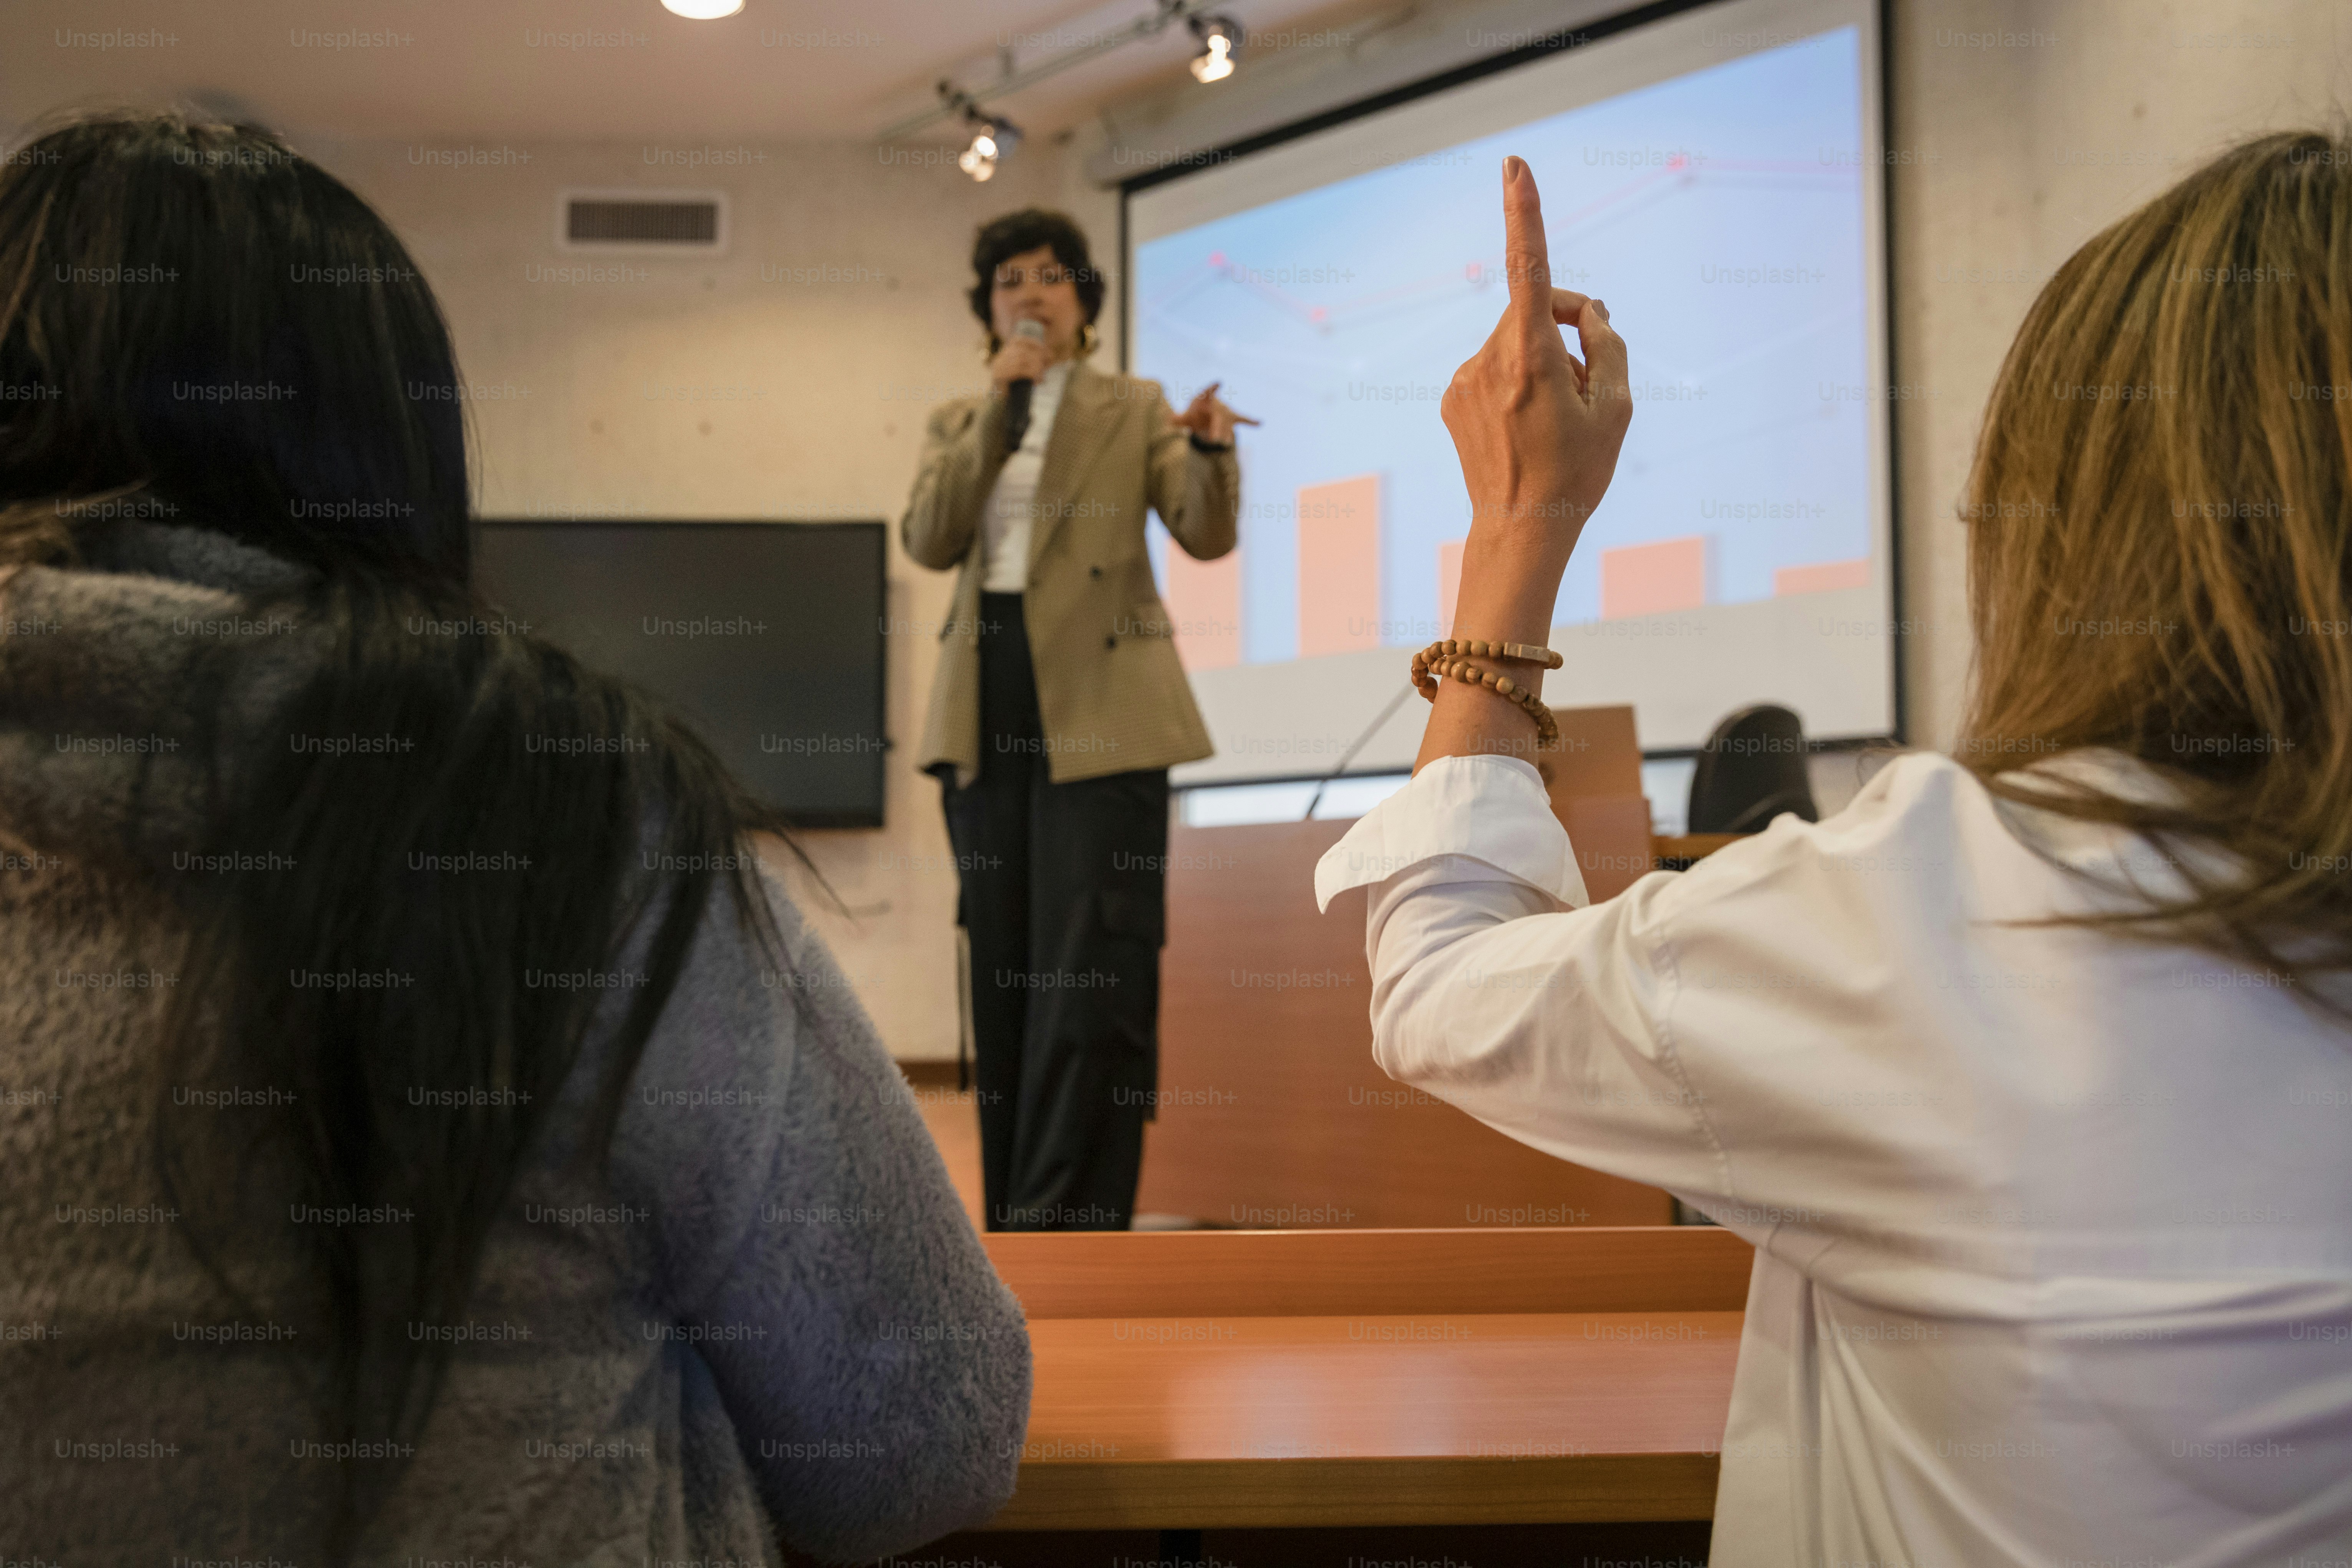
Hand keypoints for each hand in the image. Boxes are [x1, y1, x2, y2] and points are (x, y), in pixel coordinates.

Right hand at [988, 332, 1052, 393]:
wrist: (1002, 407)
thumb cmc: (1016, 390)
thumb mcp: (1026, 373)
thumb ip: (1034, 364)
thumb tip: (1050, 356)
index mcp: (1004, 355)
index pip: (1018, 341)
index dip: (1034, 344)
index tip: (1047, 351)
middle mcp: (999, 359)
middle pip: (1021, 350)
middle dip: (1038, 356)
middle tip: (1049, 363)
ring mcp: (998, 367)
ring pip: (1021, 359)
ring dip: (1036, 366)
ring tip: (1042, 376)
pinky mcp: (999, 377)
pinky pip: (1018, 370)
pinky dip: (1031, 374)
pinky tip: (1037, 381)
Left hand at [1166, 381, 1259, 445]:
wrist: (1205, 414)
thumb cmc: (1194, 413)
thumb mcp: (1186, 417)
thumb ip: (1178, 420)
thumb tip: (1167, 421)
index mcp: (1204, 398)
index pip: (1207, 392)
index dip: (1212, 388)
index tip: (1219, 382)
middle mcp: (1217, 403)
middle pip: (1218, 415)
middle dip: (1217, 427)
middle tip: (1214, 440)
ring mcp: (1226, 410)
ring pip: (1227, 422)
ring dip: (1226, 433)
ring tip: (1223, 443)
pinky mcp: (1233, 418)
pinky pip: (1243, 419)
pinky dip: (1251, 421)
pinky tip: (1260, 423)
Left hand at [1441, 156, 1630, 560]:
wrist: (1521, 530)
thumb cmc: (1576, 472)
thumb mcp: (1616, 406)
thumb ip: (1606, 342)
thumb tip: (1583, 311)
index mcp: (1530, 359)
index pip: (1530, 269)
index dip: (1525, 213)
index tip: (1513, 166)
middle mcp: (1489, 361)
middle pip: (1534, 311)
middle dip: (1566, 329)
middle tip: (1590, 378)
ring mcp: (1465, 380)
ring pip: (1515, 342)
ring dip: (1542, 360)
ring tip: (1557, 415)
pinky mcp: (1452, 398)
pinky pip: (1495, 368)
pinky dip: (1518, 381)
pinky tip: (1529, 425)